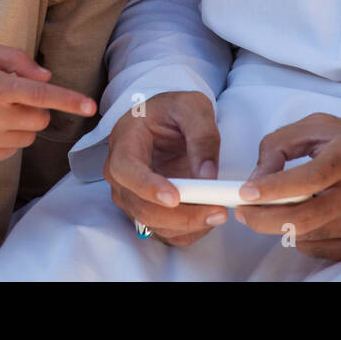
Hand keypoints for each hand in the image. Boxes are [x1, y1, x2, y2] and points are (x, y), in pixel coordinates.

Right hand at [0, 41, 95, 164]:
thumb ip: (16, 60)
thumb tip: (46, 78)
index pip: (43, 96)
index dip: (71, 101)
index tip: (91, 108)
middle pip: (40, 119)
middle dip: (36, 108)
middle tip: (11, 97)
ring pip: (28, 136)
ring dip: (22, 123)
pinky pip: (12, 150)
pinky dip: (7, 138)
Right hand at [103, 91, 224, 245]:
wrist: (166, 119)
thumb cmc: (173, 110)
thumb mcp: (192, 108)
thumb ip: (202, 137)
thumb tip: (207, 175)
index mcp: (124, 141)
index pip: (126, 170)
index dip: (147, 186)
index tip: (174, 197)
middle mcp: (121, 175)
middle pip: (141, 206)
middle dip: (180, 215)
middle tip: (216, 210)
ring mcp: (131, 196)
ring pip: (154, 224)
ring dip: (187, 225)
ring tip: (219, 212)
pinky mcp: (147, 210)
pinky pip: (165, 232)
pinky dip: (188, 231)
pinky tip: (209, 217)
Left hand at [234, 113, 340, 260]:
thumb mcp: (318, 127)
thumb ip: (280, 145)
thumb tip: (256, 178)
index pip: (306, 180)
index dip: (272, 189)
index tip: (245, 193)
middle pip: (301, 219)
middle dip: (262, 219)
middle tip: (243, 213)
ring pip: (306, 236)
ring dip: (281, 226)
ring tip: (276, 208)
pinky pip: (319, 249)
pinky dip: (302, 236)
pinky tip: (303, 218)